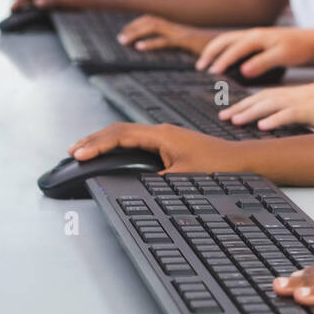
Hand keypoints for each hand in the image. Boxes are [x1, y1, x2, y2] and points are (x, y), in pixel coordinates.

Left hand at [11, 0, 119, 10]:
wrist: (130, 3)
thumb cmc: (111, 9)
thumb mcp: (88, 10)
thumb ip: (74, 10)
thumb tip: (59, 17)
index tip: (16, 6)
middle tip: (10, 8)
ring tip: (15, 6)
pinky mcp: (83, 0)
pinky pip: (64, 0)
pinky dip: (49, 1)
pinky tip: (38, 4)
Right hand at [68, 121, 240, 171]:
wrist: (241, 161)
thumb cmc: (217, 167)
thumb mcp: (183, 178)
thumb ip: (156, 181)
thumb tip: (132, 183)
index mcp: (161, 135)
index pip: (120, 135)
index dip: (97, 144)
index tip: (79, 153)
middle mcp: (160, 132)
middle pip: (118, 130)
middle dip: (94, 140)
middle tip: (73, 151)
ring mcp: (164, 137)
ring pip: (126, 134)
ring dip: (104, 141)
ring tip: (84, 151)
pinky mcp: (168, 144)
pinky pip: (135, 140)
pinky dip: (118, 146)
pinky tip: (111, 153)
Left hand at [117, 15, 220, 53]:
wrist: (234, 48)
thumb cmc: (217, 52)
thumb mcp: (197, 52)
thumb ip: (185, 52)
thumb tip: (176, 58)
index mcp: (179, 30)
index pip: (155, 21)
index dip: (138, 25)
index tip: (126, 34)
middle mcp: (179, 28)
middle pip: (151, 20)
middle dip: (133, 27)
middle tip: (120, 38)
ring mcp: (183, 33)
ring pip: (155, 25)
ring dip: (137, 32)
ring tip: (124, 40)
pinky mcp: (187, 41)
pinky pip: (166, 40)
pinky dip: (151, 43)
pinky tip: (139, 48)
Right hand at [196, 26, 313, 78]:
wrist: (313, 41)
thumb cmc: (299, 49)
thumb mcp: (282, 56)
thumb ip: (263, 63)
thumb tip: (243, 71)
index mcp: (257, 37)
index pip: (234, 49)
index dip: (222, 61)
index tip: (212, 74)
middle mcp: (253, 34)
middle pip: (224, 40)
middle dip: (210, 53)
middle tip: (200, 68)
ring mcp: (254, 36)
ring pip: (228, 40)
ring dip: (215, 51)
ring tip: (205, 65)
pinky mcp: (257, 40)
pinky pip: (234, 43)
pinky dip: (224, 51)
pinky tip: (223, 62)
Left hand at [218, 75, 313, 129]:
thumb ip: (305, 111)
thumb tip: (294, 121)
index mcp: (297, 94)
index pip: (265, 97)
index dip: (247, 104)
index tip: (232, 112)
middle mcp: (295, 95)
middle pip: (261, 99)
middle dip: (240, 108)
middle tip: (223, 116)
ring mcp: (303, 102)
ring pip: (269, 105)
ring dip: (250, 113)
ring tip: (233, 120)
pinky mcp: (312, 111)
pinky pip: (289, 115)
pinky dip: (274, 119)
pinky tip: (262, 126)